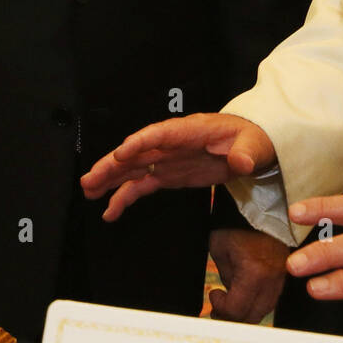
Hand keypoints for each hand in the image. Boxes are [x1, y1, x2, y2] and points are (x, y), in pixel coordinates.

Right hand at [80, 113, 275, 222]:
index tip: (121, 153)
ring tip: (88, 191)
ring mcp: (168, 159)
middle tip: (90, 179)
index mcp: (191, 131)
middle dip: (112, 164)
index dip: (140, 142)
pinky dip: (124, 197)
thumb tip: (241, 161)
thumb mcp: (254, 144)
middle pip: (137, 152)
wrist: (252, 147)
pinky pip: (142, 185)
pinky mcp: (169, 174)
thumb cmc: (251, 138)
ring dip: (109, 179)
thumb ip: (246, 152)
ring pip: (133, 168)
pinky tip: (110, 211)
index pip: (161, 133)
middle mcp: (173, 144)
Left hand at [207, 228, 288, 323]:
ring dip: (247, 310)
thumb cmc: (238, 219)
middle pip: (253, 316)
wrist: (262, 200)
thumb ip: (225, 276)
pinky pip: (273, 295)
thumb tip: (226, 292)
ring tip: (233, 301)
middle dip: (233, 315)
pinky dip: (259, 300)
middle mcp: (272, 278)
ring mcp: (282, 274)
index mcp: (254, 273)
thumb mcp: (220, 249)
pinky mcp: (285, 269)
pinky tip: (248, 292)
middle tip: (220, 307)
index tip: (213, 295)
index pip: (236, 310)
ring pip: (265, 308)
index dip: (220, 308)